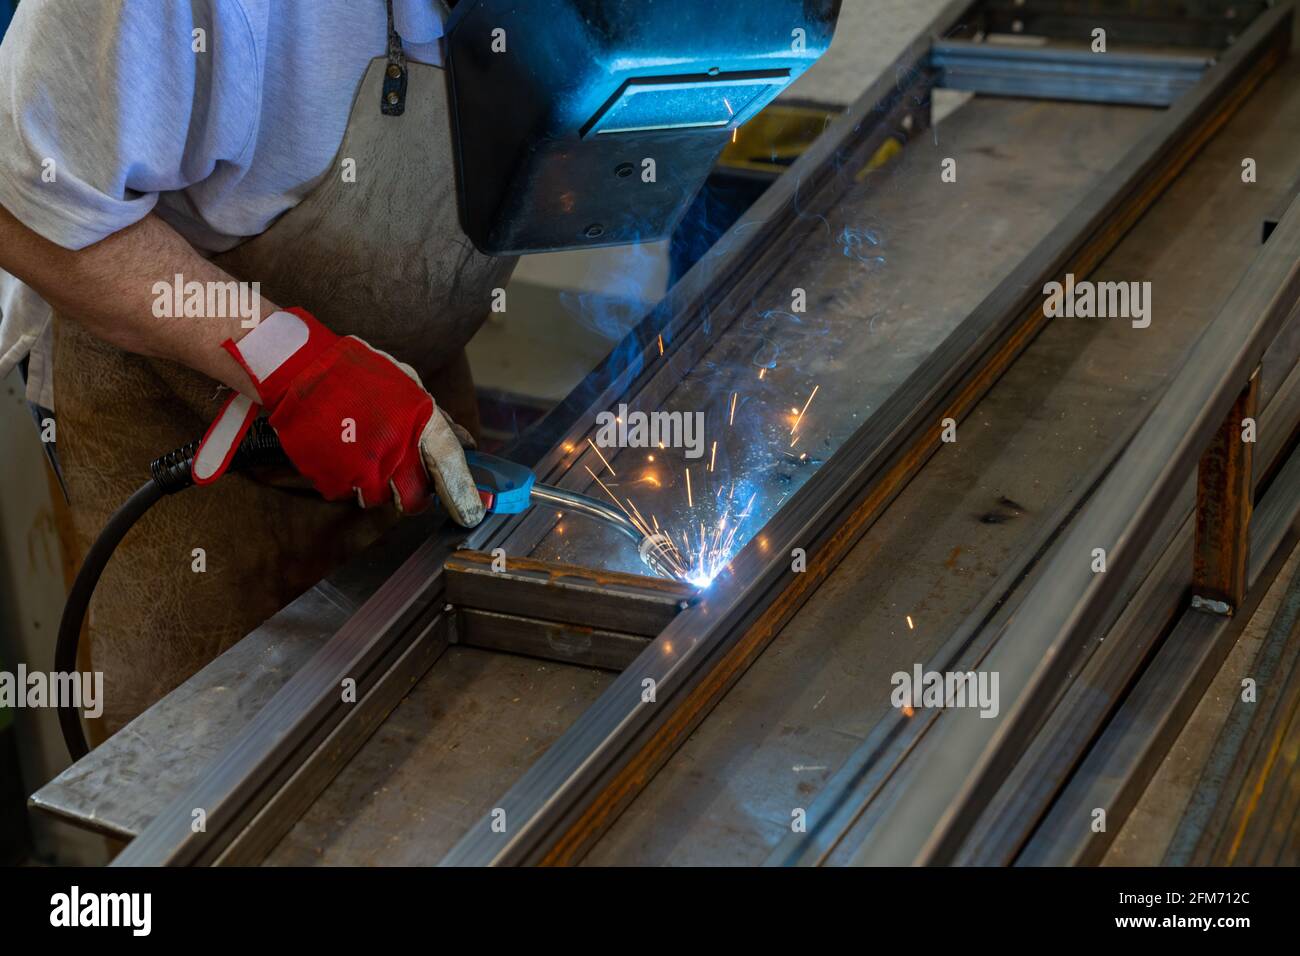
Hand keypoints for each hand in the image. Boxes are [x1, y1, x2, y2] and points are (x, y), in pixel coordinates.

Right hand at [192, 308, 485, 525]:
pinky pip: (347, 492)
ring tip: (364, 453)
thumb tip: (467, 445)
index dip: (462, 493)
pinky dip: (346, 479)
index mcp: (418, 418)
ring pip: (378, 500)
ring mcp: (360, 465)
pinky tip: (342, 452)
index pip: (449, 464)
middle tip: (405, 479)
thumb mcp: (406, 384)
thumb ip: (437, 419)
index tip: (470, 513)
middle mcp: (393, 446)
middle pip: (413, 499)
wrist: (299, 369)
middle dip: (412, 496)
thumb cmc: (357, 374)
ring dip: (376, 485)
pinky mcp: (330, 477)